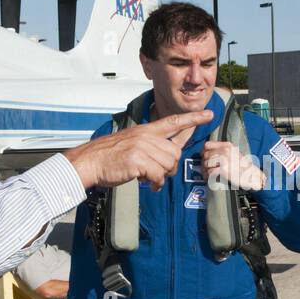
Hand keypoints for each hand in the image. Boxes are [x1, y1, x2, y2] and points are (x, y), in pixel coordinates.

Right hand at [65, 110, 211, 190]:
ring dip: (161, 176)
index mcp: (146, 130)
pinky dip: (155, 183)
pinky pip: (157, 176)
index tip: (209, 114)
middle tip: (157, 174)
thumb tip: (168, 158)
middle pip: (175, 153)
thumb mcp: (132, 142)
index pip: (174, 121)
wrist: (90, 161)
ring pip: (168, 165)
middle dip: (170, 167)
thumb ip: (151, 146)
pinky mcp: (137, 161)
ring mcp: (142, 147)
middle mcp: (146, 136)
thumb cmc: (110, 156)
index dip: (193, 119)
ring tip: (148, 178)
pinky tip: (147, 183)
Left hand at [202, 140, 264, 190]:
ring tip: (208, 174)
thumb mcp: (234, 154)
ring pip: (206, 163)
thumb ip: (222, 151)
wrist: (252, 176)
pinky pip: (210, 172)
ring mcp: (224, 160)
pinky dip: (208, 177)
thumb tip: (206, 155)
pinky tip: (210, 179)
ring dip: (205, 170)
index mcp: (227, 146)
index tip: (204, 157)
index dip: (203, 152)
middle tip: (205, 169)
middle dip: (204, 163)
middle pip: (206, 155)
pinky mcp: (223, 170)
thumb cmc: (243, 167)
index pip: (207, 145)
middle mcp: (225, 151)